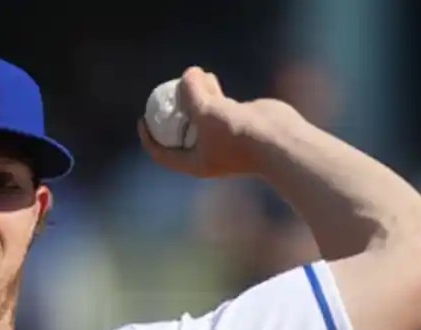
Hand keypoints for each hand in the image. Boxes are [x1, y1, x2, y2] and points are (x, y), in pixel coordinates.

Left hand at [137, 66, 302, 178]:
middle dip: (170, 112)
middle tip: (163, 94)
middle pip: (179, 133)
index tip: (142, 118)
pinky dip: (211, 92)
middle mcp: (207, 153)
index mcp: (194, 163)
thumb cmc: (238, 134)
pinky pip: (218, 106)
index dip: (148, 138)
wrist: (278, 140)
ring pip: (200, 116)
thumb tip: (186, 75)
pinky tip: (207, 76)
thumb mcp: (206, 113)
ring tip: (190, 77)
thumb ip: (191, 95)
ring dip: (193, 96)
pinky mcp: (237, 123)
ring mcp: (223, 139)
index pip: (162, 154)